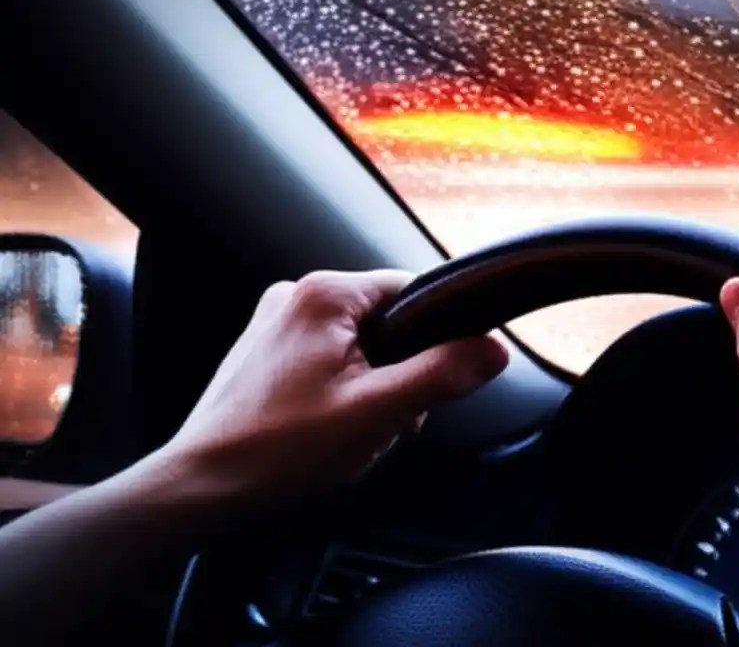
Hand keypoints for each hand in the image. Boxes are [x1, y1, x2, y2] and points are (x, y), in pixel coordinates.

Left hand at [155, 270, 507, 507]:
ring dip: (369, 392)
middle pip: (389, 325)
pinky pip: (329, 363)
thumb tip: (494, 349)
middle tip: (376, 422)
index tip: (421, 387)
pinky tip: (323, 432)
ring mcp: (275, 324)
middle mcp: (295, 296)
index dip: (434, 342)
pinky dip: (340, 396)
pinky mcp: (264, 353)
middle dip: (397, 377)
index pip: (415, 293)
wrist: (200, 488)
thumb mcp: (378, 413)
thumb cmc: (278, 450)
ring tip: (343, 433)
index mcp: (323, 293)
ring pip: (361, 349)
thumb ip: (441, 375)